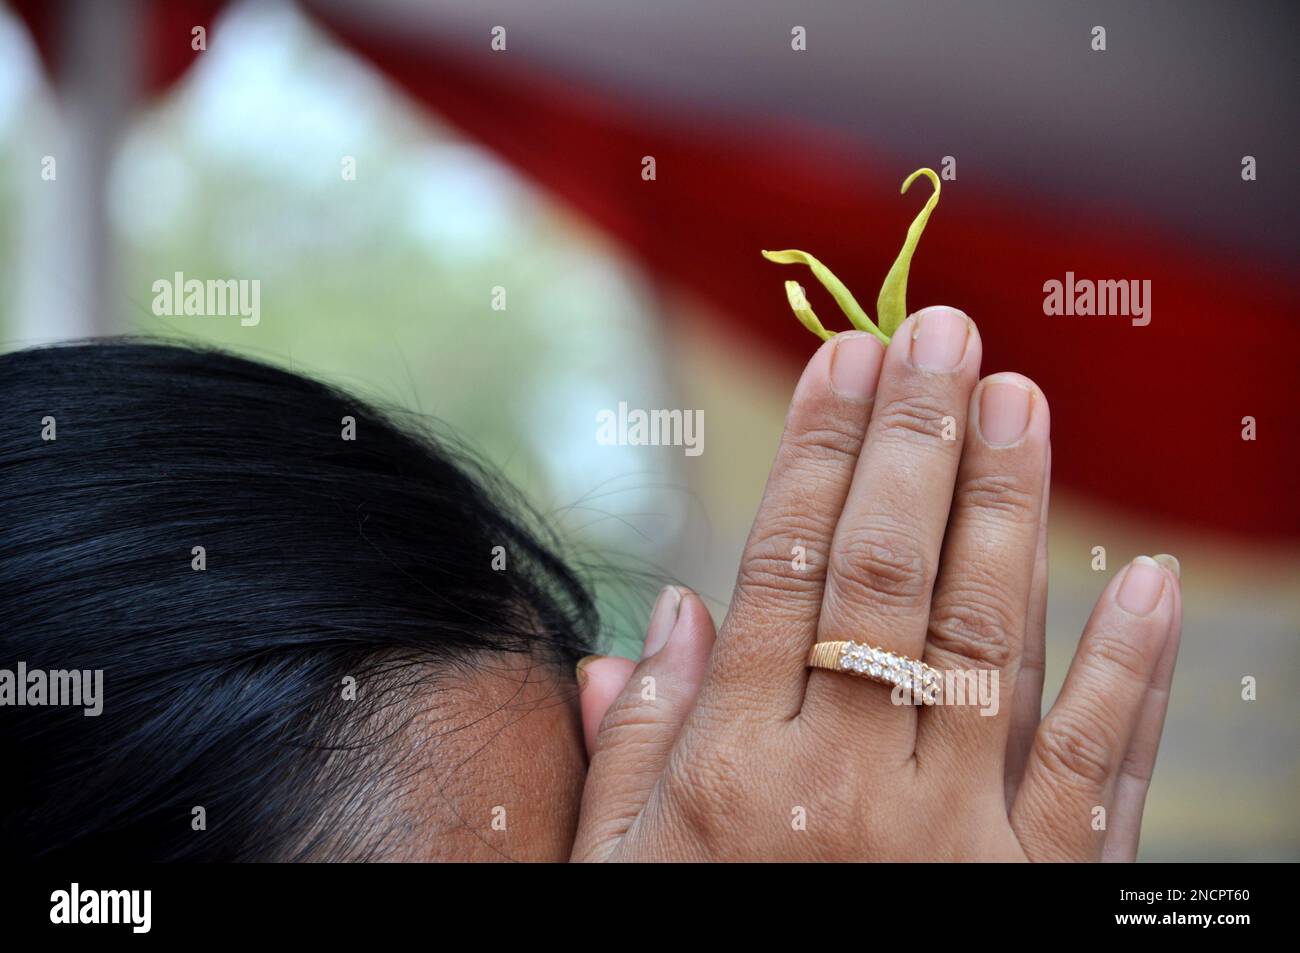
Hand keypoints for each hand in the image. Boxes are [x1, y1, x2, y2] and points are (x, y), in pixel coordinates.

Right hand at [572, 307, 1181, 860]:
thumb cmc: (686, 951)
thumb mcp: (616, 868)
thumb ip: (634, 741)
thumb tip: (662, 611)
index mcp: (732, 770)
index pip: (782, 567)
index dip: (818, 449)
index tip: (846, 355)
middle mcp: (845, 788)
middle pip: (886, 576)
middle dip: (916, 440)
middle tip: (942, 330)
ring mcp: (953, 839)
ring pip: (989, 642)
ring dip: (1010, 510)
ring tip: (1022, 399)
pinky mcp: (1038, 891)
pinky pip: (1095, 773)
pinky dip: (1133, 676)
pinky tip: (1150, 583)